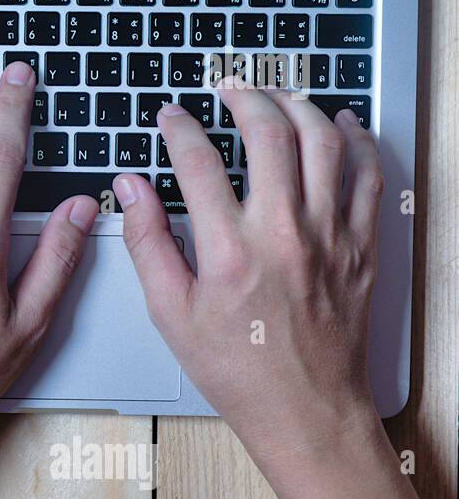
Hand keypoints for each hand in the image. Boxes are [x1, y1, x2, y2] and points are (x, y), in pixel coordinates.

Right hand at [114, 77, 383, 459]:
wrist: (306, 411)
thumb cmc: (238, 369)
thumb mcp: (171, 313)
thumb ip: (148, 243)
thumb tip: (130, 189)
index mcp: (230, 250)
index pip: (199, 163)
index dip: (180, 129)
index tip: (171, 117)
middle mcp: (285, 233)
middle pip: (271, 135)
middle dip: (245, 98)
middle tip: (228, 88)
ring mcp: (332, 236)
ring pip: (325, 143)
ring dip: (300, 107)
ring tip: (278, 95)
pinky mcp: (362, 247)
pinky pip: (369, 177)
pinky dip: (358, 141)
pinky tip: (342, 125)